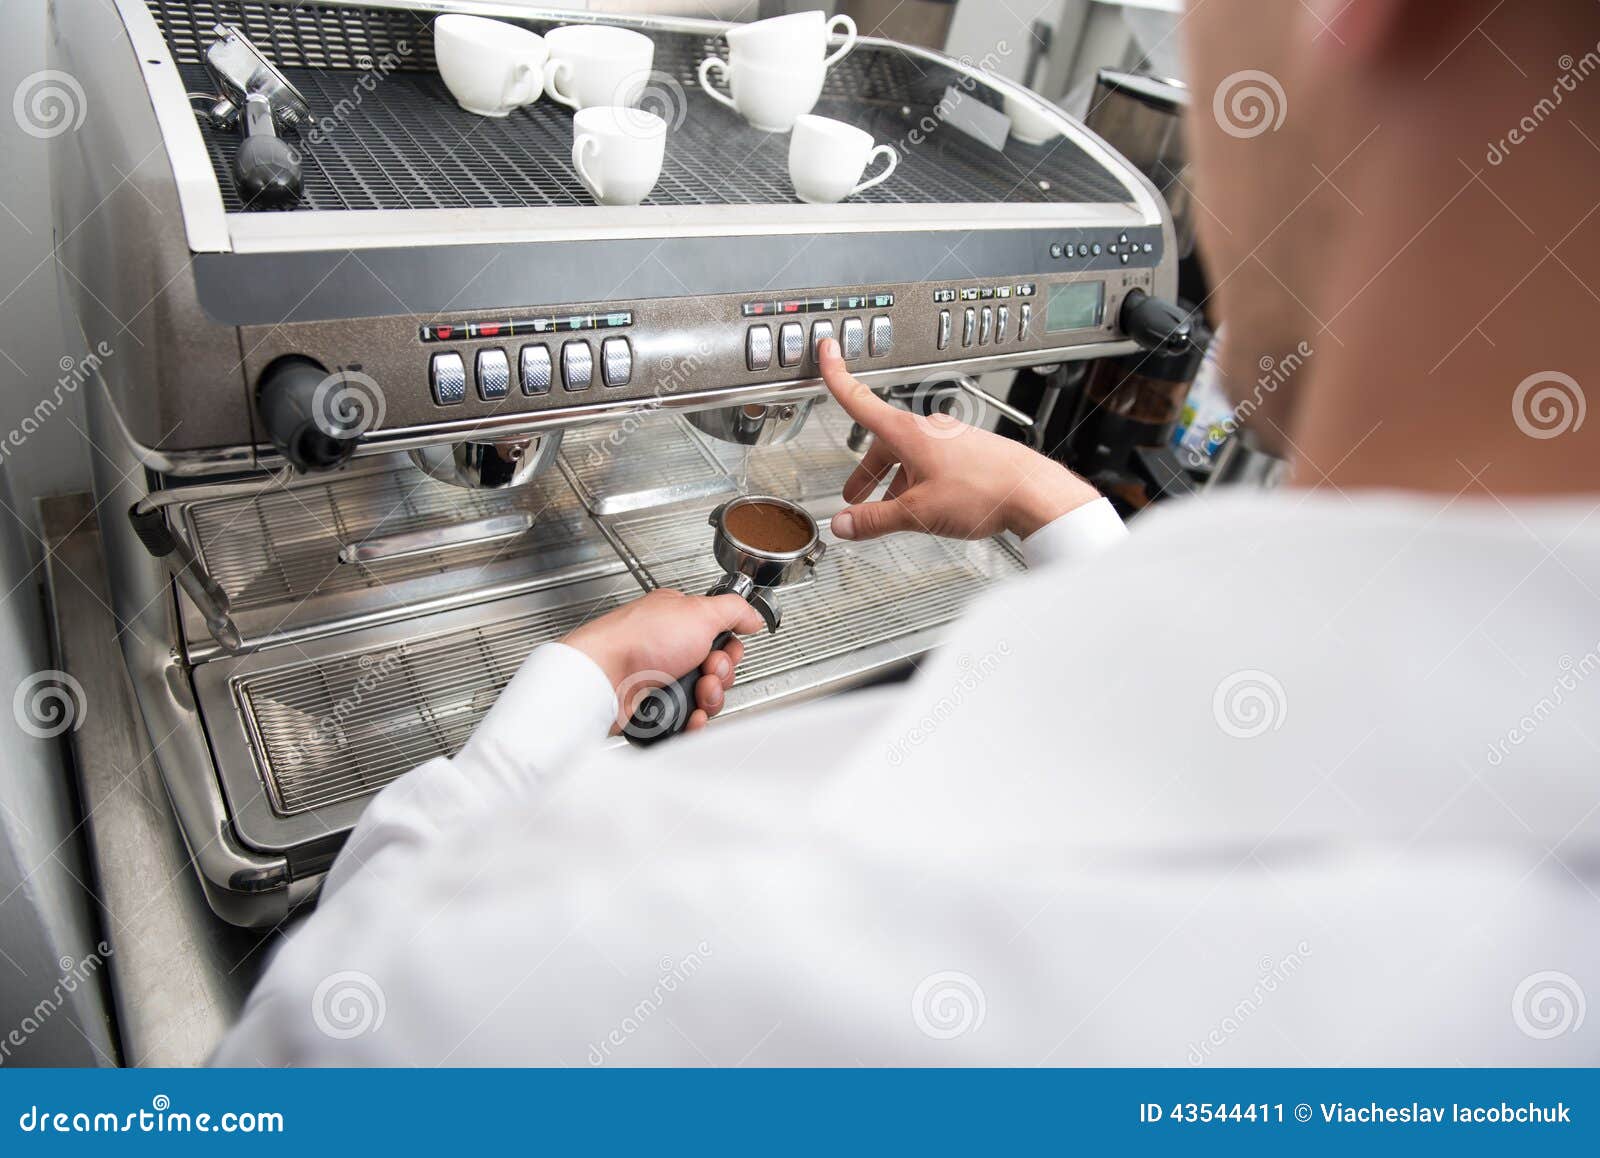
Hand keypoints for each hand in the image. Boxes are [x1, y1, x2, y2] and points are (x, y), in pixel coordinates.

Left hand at [562, 589, 765, 732]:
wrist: (603, 677)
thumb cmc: (638, 639)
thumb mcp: (699, 611)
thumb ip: (733, 611)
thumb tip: (753, 615)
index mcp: (680, 620)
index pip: (722, 637)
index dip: (730, 648)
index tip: (724, 650)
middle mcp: (670, 648)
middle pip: (717, 670)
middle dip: (720, 676)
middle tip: (707, 671)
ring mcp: (661, 679)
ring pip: (704, 698)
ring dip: (709, 699)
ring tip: (696, 694)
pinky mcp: (654, 707)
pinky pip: (687, 720)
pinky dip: (693, 721)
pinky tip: (688, 715)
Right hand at [817, 339, 1101, 541]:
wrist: (1032, 492)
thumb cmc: (982, 491)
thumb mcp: (917, 513)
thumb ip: (875, 520)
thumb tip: (844, 524)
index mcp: (908, 433)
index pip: (860, 399)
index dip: (838, 375)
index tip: (827, 351)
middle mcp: (928, 430)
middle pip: (883, 443)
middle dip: (866, 471)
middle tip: (853, 494)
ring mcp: (951, 440)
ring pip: (910, 457)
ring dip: (894, 481)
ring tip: (890, 512)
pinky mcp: (969, 453)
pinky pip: (932, 464)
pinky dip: (919, 481)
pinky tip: (926, 507)